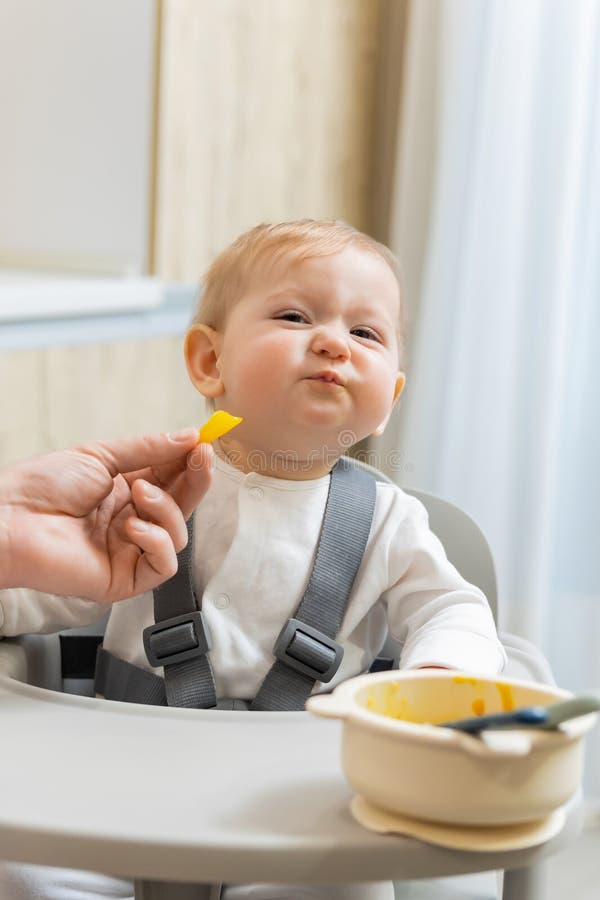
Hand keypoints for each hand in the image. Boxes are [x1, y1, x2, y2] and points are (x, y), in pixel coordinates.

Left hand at [0, 429, 211, 601]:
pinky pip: (164, 565)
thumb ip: (148, 449)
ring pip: (178, 535)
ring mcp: (129, 552)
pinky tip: (133, 527)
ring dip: (166, 509)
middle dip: (195, 480)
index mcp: (126, 492)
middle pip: (183, 506)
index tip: (205, 442)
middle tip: (201, 456)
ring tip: (138, 494)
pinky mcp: (124, 579)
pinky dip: (157, 542)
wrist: (11, 518)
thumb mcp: (101, 456)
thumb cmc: (43, 487)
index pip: (173, 479)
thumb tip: (190, 438)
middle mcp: (132, 522)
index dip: (191, 462)